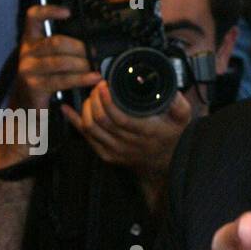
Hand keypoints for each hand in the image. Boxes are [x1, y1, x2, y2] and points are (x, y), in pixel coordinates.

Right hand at [14, 5, 101, 111]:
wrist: (27, 106)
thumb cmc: (45, 80)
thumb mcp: (48, 61)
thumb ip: (62, 50)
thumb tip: (89, 46)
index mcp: (30, 41)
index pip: (33, 17)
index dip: (49, 11)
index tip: (68, 13)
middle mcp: (26, 52)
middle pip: (55, 42)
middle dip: (79, 48)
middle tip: (92, 54)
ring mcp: (29, 69)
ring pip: (61, 62)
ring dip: (82, 65)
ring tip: (95, 69)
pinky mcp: (35, 85)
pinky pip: (63, 79)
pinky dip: (82, 79)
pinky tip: (93, 78)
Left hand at [59, 78, 190, 178]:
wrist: (164, 164)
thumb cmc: (171, 137)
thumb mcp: (182, 119)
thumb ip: (178, 104)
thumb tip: (171, 90)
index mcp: (146, 132)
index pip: (120, 118)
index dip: (108, 101)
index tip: (104, 85)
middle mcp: (129, 144)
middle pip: (101, 120)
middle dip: (95, 99)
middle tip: (97, 86)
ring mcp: (116, 151)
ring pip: (91, 128)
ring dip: (86, 108)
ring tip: (91, 95)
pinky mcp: (107, 155)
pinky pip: (86, 137)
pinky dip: (75, 121)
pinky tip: (68, 108)